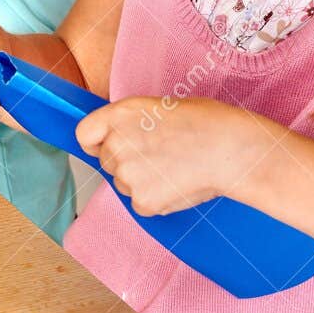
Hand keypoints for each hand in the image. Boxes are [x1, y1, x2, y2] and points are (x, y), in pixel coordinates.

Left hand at [75, 96, 267, 216]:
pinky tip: (178, 184)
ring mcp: (127, 175)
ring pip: (124, 185)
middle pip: (107, 162)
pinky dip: (156, 200)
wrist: (229, 149)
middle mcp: (116, 144)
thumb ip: (130, 124)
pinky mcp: (143, 201)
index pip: (84, 134)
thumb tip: (122, 138)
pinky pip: (141, 205)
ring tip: (173, 169)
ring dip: (142, 182)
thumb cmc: (204, 122)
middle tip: (158, 157)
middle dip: (126, 162)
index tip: (110, 145)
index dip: (97, 142)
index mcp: (118, 115)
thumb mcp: (156, 108)